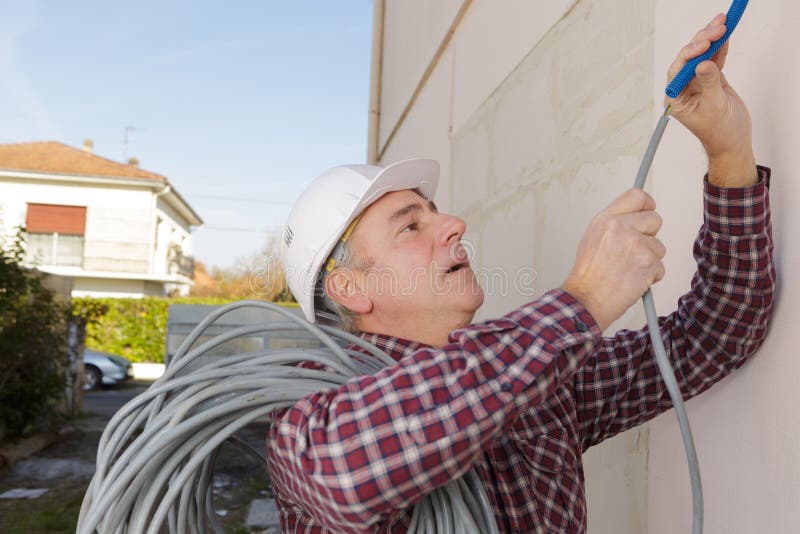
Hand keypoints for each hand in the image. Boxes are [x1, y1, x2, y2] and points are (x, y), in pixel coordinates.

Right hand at [562, 189, 665, 330]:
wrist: (587, 299)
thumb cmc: (588, 275)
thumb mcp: (593, 238)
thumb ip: (614, 224)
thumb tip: (635, 217)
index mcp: (606, 219)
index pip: (637, 196)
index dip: (647, 205)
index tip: (647, 212)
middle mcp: (621, 227)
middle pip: (655, 219)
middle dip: (650, 236)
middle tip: (634, 251)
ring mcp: (636, 244)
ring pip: (659, 247)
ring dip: (649, 260)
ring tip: (628, 270)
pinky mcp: (648, 263)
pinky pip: (660, 267)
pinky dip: (650, 277)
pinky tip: (632, 280)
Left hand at [666, 13, 756, 186]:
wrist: (732, 142)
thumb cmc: (719, 132)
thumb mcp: (714, 106)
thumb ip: (708, 83)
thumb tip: (703, 64)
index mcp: (676, 97)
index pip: (678, 69)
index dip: (690, 53)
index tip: (705, 43)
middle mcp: (683, 88)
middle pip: (689, 58)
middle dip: (702, 41)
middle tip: (718, 27)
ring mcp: (696, 83)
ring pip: (701, 56)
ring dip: (711, 39)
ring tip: (722, 24)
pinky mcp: (709, 80)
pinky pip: (713, 60)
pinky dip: (719, 48)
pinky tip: (724, 36)